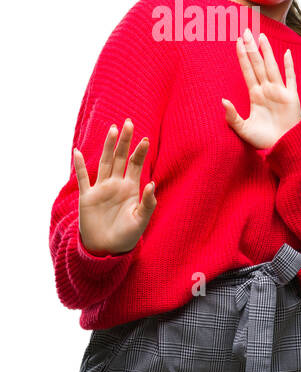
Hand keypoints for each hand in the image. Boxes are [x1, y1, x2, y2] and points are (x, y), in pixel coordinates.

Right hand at [73, 118, 157, 254]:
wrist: (108, 248)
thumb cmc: (128, 235)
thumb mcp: (141, 220)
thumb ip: (148, 203)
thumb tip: (152, 183)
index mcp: (131, 188)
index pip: (136, 165)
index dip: (140, 152)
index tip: (145, 139)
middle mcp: (117, 184)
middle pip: (121, 158)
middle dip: (125, 141)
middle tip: (129, 122)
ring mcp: (101, 189)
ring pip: (105, 162)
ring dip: (108, 146)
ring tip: (113, 129)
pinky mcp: (88, 197)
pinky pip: (83, 178)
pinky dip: (80, 165)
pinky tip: (78, 151)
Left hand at [221, 29, 300, 148]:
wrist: (283, 147)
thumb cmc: (263, 140)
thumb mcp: (243, 129)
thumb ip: (232, 116)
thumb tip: (222, 101)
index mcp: (255, 95)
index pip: (247, 71)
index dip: (242, 56)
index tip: (237, 42)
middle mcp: (267, 90)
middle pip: (258, 64)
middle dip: (252, 48)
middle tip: (246, 30)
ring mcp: (280, 92)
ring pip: (272, 67)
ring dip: (267, 52)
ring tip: (261, 36)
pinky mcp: (292, 98)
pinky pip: (291, 79)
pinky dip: (289, 66)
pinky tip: (287, 54)